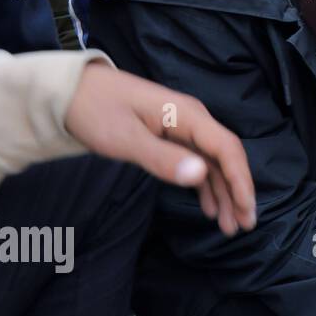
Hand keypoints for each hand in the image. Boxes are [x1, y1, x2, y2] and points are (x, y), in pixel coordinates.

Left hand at [64, 62, 255, 235]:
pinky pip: (198, 162)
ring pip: (214, 163)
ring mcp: (183, 128)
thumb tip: (200, 175)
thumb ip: (162, 158)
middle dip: (238, 192)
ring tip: (228, 225)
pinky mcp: (171, 136)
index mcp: (188, 115)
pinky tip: (208, 207)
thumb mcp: (124, 138)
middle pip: (226, 158)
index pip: (227, 149)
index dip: (241, 181)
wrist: (70, 90)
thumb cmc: (95, 110)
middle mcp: (193, 120)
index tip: (246, 211)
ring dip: (224, 193)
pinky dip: (205, 186)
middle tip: (243, 225)